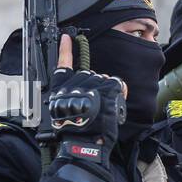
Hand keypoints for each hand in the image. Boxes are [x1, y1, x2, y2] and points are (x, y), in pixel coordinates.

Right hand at [49, 33, 127, 151]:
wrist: (82, 144)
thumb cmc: (75, 133)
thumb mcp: (64, 113)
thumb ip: (74, 98)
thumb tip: (85, 95)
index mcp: (61, 87)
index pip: (63, 63)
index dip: (65, 49)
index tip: (66, 37)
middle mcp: (74, 83)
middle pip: (91, 75)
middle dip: (96, 88)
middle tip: (95, 107)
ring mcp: (90, 84)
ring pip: (105, 80)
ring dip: (108, 93)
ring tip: (103, 111)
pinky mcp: (105, 88)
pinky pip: (116, 83)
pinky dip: (120, 92)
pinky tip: (117, 99)